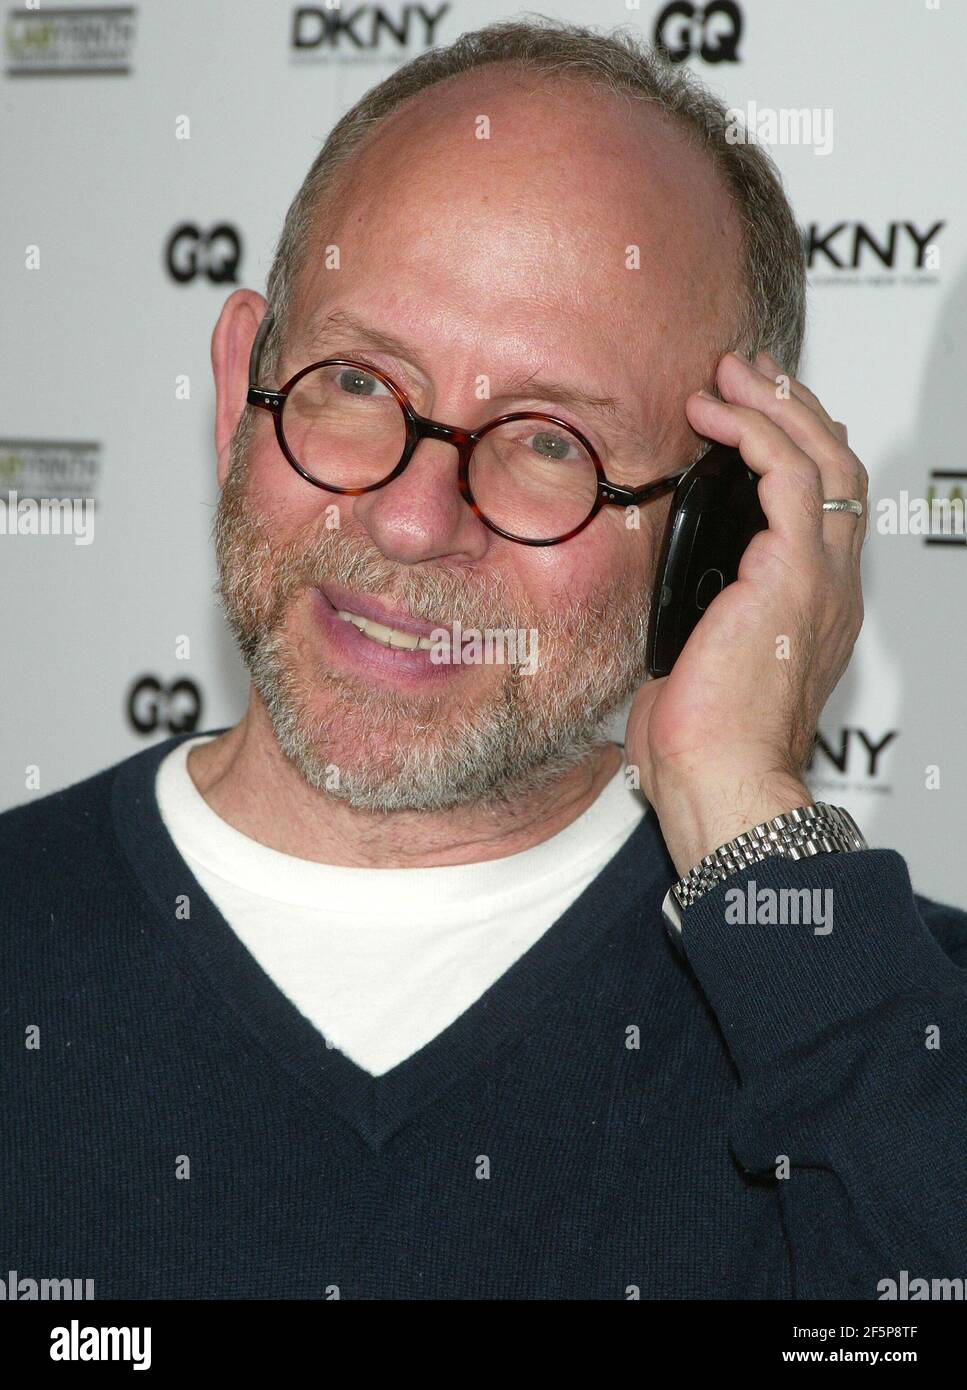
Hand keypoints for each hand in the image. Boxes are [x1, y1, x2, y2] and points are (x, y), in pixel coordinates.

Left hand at [625, 350, 867, 876]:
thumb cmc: (703, 741)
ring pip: (823, 460)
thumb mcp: (695, 659)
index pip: (821, 507)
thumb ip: (694, 613)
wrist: (720, 780)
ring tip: (730, 374)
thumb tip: (657, 592)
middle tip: (746, 375)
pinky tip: (716, 413)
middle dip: (792, 411)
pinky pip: (791, 477)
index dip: (792, 451)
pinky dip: (755, 433)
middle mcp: (830, 586)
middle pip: (837, 469)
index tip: (746, 418)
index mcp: (810, 607)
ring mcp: (819, 578)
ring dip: (776, 407)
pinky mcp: (792, 574)